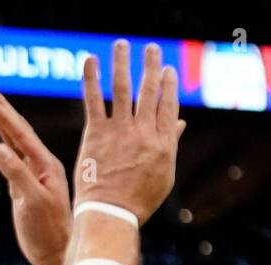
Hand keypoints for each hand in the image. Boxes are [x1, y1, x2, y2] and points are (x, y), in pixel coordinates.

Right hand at [0, 83, 71, 264]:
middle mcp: (40, 164)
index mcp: (46, 164)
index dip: (3, 113)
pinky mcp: (20, 187)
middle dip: (0, 106)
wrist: (56, 254)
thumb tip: (1, 148)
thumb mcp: (34, 201)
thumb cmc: (50, 231)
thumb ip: (18, 174)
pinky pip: (4, 159)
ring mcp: (30, 175)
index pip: (21, 133)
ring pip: (10, 140)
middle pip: (16, 129)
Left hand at [73, 40, 184, 224]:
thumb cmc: (138, 200)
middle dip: (151, 66)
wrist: (110, 214)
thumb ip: (170, 145)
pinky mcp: (96, 134)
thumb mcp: (163, 176)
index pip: (168, 105)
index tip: (167, 69)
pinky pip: (94, 100)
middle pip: (149, 92)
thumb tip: (179, 123)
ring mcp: (119, 132)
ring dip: (122, 63)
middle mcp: (143, 133)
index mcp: (163, 143)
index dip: (168, 85)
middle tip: (151, 48)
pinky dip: (91, 79)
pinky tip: (90, 61)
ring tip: (122, 45)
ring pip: (123, 89)